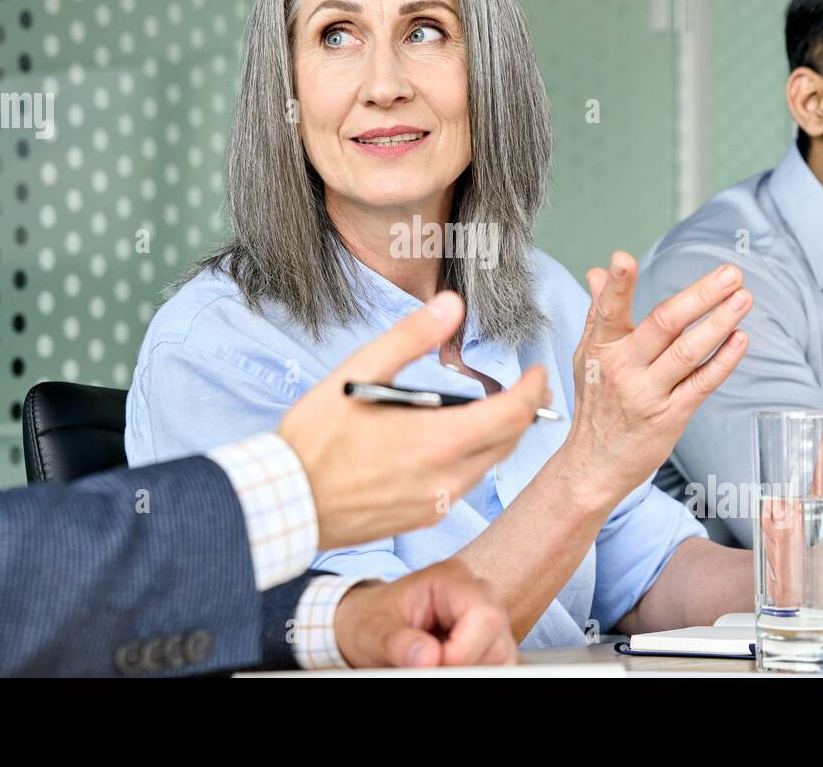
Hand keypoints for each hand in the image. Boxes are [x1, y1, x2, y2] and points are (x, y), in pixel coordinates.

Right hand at [277, 291, 548, 548]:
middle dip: (522, 412)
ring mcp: (437, 502)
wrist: (285, 503)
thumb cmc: (315, 439)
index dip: (533, 390)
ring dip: (496, 438)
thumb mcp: (359, 373)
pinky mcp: (423, 518)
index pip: (513, 414)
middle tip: (523, 389)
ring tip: (486, 411)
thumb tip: (451, 304)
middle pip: (508, 442)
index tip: (538, 372)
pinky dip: (470, 460)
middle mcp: (447, 477)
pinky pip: (463, 485)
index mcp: (439, 440)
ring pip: (488, 465)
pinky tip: (447, 444)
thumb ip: (411, 337)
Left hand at [332, 560, 515, 667]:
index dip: (464, 650)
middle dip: (466, 664)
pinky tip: (446, 668)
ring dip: (469, 670)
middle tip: (428, 669)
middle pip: (498, 638)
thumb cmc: (372, 620)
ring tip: (432, 665)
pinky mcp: (489, 642)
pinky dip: (471, 673)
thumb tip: (428, 658)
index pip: (484, 614)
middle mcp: (476, 594)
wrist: (368, 624)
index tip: (433, 665)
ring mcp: (486, 618)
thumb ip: (398, 643)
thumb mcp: (373, 631)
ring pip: (502, 656)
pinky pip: (498, 665)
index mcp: (450, 579)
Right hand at [558, 251, 749, 513]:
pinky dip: (724, 360)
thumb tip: (598, 272)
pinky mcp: (670, 416)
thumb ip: (598, 313)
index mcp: (601, 349)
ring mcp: (647, 394)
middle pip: (664, 324)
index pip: (608, 310)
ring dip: (720, 322)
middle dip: (701, 294)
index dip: (617, 286)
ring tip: (744, 299)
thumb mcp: (586, 356)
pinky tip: (740, 338)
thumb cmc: (595, 405)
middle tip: (730, 274)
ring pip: (688, 351)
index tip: (623, 259)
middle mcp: (623, 369)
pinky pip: (702, 383)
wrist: (594, 463)